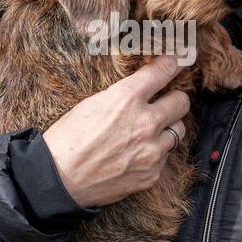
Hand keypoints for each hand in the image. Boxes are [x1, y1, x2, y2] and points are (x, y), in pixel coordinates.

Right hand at [41, 54, 189, 208]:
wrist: (59, 179)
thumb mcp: (93, 103)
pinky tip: (136, 154)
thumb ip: (124, 94)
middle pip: (181, 101)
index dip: (172, 64)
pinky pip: (165, 156)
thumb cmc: (69, 139)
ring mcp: (152, 151)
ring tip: (148, 132)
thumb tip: (144, 87)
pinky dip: (155, 153)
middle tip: (164, 102)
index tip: (175, 62)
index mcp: (127, 98)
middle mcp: (145, 123)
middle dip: (173, 99)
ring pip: (179, 130)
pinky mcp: (152, 173)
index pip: (164, 71)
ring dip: (167, 128)